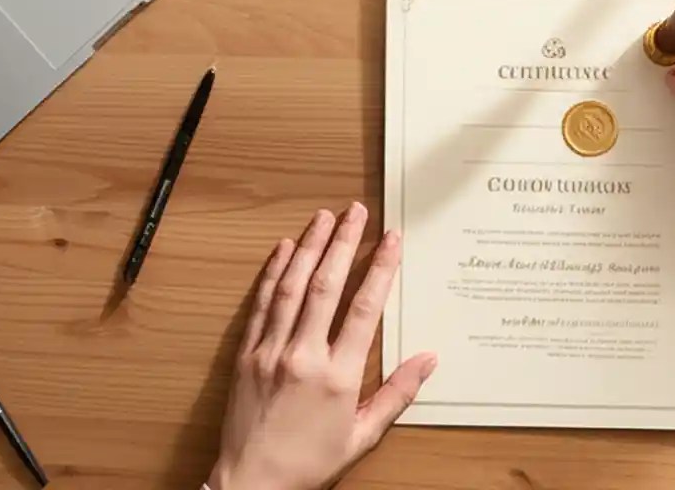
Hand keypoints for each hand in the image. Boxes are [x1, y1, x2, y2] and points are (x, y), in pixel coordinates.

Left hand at [207, 205, 436, 489]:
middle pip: (326, 285)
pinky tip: (283, 250)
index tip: (391, 239)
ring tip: (323, 217)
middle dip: (343, 243)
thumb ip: (396, 394)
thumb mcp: (363, 435)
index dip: (380, 268)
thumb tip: (428, 359)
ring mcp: (270, 351)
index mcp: (337, 375)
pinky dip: (273, 273)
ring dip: (308, 247)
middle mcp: (303, 355)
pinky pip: (262, 304)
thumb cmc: (309, 464)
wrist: (252, 484)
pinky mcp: (246, 354)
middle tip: (356, 212)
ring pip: (292, 287)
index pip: (363, 308)